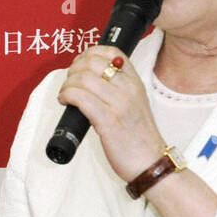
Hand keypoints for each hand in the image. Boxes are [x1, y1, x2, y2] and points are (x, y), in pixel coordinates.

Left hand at [57, 47, 163, 183]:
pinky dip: (67, 96)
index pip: (112, 53)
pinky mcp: (108, 121)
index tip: (80, 64)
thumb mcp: (135, 104)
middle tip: (69, 82)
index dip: (90, 53)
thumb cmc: (139, 138)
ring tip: (66, 95)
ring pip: (83, 78)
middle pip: (92, 62)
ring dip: (67, 84)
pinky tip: (66, 102)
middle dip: (73, 69)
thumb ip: (119, 89)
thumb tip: (91, 79)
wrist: (151, 163)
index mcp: (135, 82)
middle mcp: (128, 89)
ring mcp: (119, 104)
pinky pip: (80, 97)